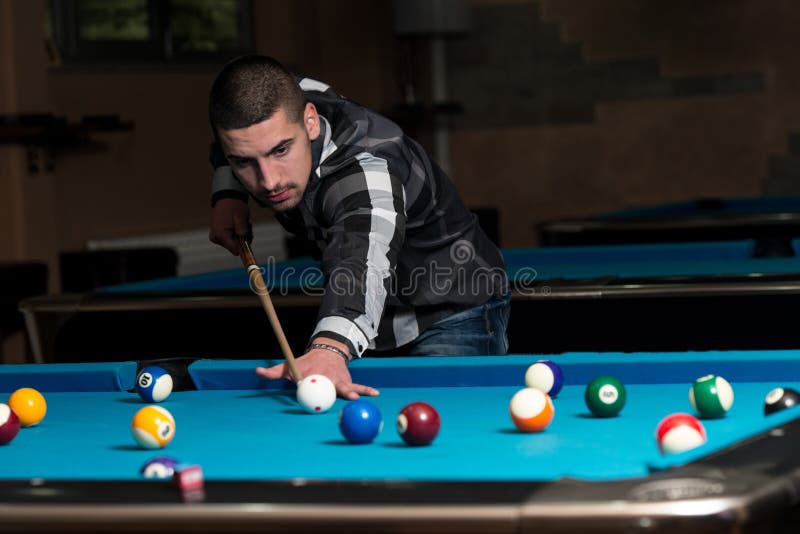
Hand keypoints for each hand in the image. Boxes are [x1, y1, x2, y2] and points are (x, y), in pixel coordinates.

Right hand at [209, 197, 251, 254]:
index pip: (235, 250)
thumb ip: (243, 233)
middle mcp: (216, 238)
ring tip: (242, 223)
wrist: (227, 197)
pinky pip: (228, 238)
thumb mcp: (242, 219)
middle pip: (234, 247)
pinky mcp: (216, 233)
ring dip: (240, 234)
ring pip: (232, 242)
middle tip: (246, 226)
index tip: (248, 236)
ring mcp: (215, 236)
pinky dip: (235, 232)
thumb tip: (244, 246)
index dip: (244, 246)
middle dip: (242, 238)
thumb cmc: (235, 207)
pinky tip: (237, 224)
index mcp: (221, 235)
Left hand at [256, 348, 378, 399]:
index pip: (309, 380)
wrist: (326, 352)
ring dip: (354, 391)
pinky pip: (357, 385)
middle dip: (336, 390)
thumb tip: (257, 371)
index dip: (308, 383)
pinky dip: (366, 389)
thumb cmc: (306, 363)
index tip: (307, 385)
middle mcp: (326, 378)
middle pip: (331, 386)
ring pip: (346, 386)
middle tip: (342, 395)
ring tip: (359, 396)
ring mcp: (339, 379)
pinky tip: (375, 394)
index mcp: (311, 375)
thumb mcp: (290, 365)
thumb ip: (274, 372)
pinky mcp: (347, 381)